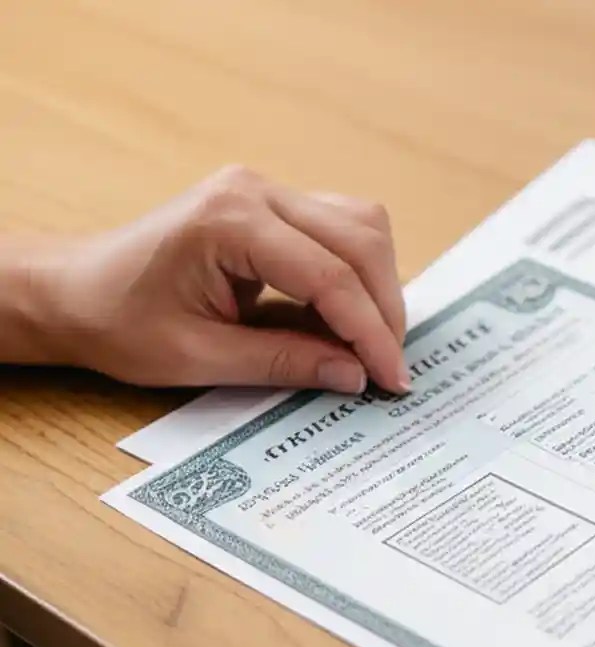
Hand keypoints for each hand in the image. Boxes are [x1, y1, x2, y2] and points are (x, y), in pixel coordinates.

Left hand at [31, 165, 408, 392]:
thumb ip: (285, 363)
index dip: (371, 332)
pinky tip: (347, 316)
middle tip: (389, 367)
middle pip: (360, 240)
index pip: (330, 275)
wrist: (74, 290)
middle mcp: (256, 191)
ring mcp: (266, 190)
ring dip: (377, 286)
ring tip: (370, 342)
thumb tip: (356, 374)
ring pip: (361, 226)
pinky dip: (357, 273)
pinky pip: (340, 228)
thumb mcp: (200, 358)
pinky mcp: (273, 204)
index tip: (392, 379)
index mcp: (230, 221)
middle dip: (384, 309)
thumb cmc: (119, 321)